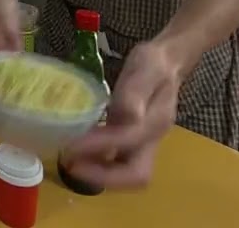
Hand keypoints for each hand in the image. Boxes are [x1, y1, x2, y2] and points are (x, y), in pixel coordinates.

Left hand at [62, 41, 183, 189]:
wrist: (168, 62)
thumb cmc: (154, 62)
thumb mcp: (145, 66)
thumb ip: (135, 92)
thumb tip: (128, 117)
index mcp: (156, 120)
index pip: (127, 141)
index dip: (98, 147)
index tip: (71, 146)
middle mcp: (152, 138)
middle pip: (136, 175)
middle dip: (103, 177)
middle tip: (71, 166)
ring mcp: (146, 143)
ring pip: (127, 173)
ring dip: (99, 173)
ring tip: (70, 161)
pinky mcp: (135, 141)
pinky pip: (119, 161)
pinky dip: (98, 162)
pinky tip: (79, 151)